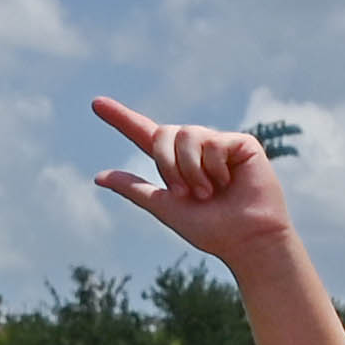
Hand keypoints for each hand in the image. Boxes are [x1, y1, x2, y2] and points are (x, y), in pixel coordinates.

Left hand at [91, 97, 301, 263]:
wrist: (248, 240)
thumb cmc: (212, 230)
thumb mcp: (166, 208)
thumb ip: (135, 189)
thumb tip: (99, 176)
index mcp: (176, 163)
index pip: (145, 134)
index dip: (121, 118)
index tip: (96, 103)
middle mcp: (195, 149)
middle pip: (163, 133)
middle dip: (167, 164)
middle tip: (185, 193)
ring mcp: (218, 143)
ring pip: (187, 134)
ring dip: (192, 169)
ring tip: (209, 192)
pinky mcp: (241, 143)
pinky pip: (214, 142)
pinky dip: (215, 168)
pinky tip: (230, 183)